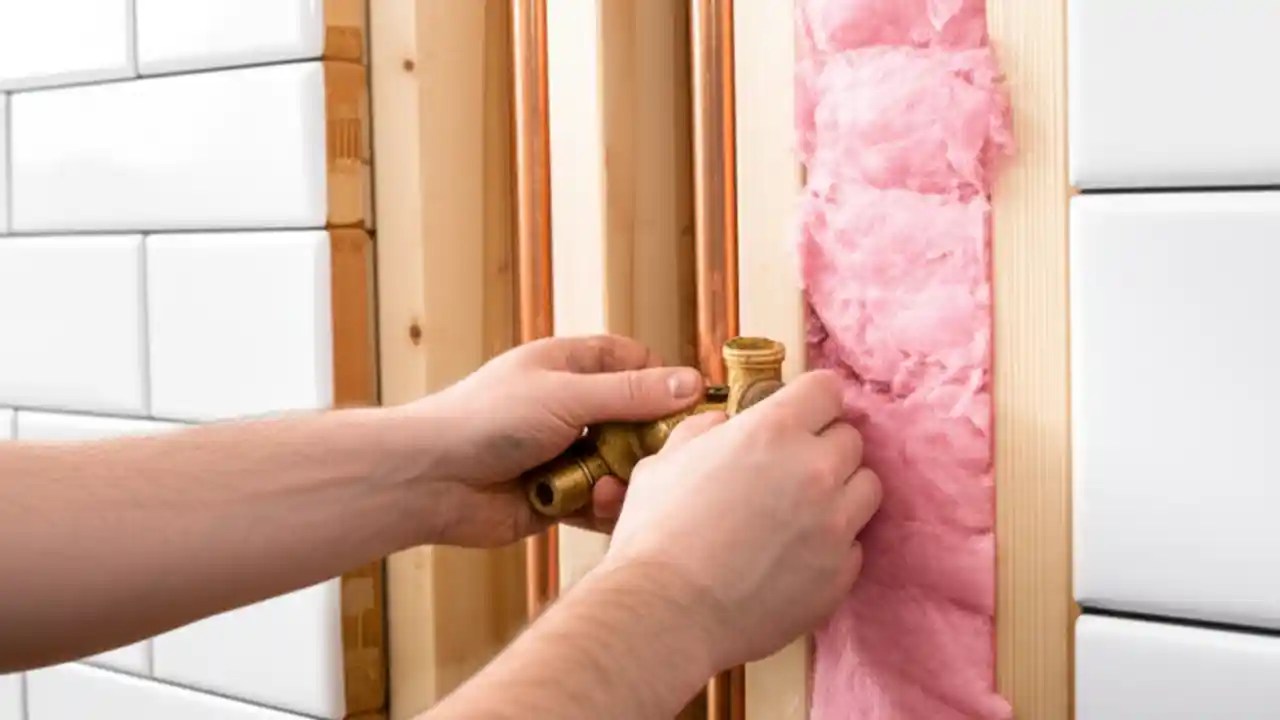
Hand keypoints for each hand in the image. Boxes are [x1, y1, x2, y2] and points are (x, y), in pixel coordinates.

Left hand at [402, 335, 704, 546]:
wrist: (428, 480)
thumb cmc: (485, 420)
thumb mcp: (568, 395)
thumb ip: (632, 394)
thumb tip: (692, 383)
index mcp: (566, 366)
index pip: (631, 360)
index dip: (661, 379)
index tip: (688, 404)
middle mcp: (567, 407)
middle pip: (632, 418)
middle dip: (648, 439)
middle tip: (662, 454)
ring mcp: (562, 453)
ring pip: (619, 464)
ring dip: (623, 477)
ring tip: (608, 485)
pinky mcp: (556, 497)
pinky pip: (597, 503)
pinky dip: (602, 507)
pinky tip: (592, 507)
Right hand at [602, 370, 881, 670]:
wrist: (665, 613)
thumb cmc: (655, 533)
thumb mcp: (664, 460)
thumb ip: (703, 431)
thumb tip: (723, 425)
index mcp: (773, 431)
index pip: (826, 390)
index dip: (811, 400)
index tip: (800, 414)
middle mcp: (816, 470)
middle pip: (850, 439)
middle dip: (823, 447)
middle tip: (790, 469)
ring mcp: (835, 525)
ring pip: (866, 488)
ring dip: (840, 492)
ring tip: (802, 512)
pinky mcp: (841, 574)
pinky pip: (853, 544)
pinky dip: (832, 545)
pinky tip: (795, 556)